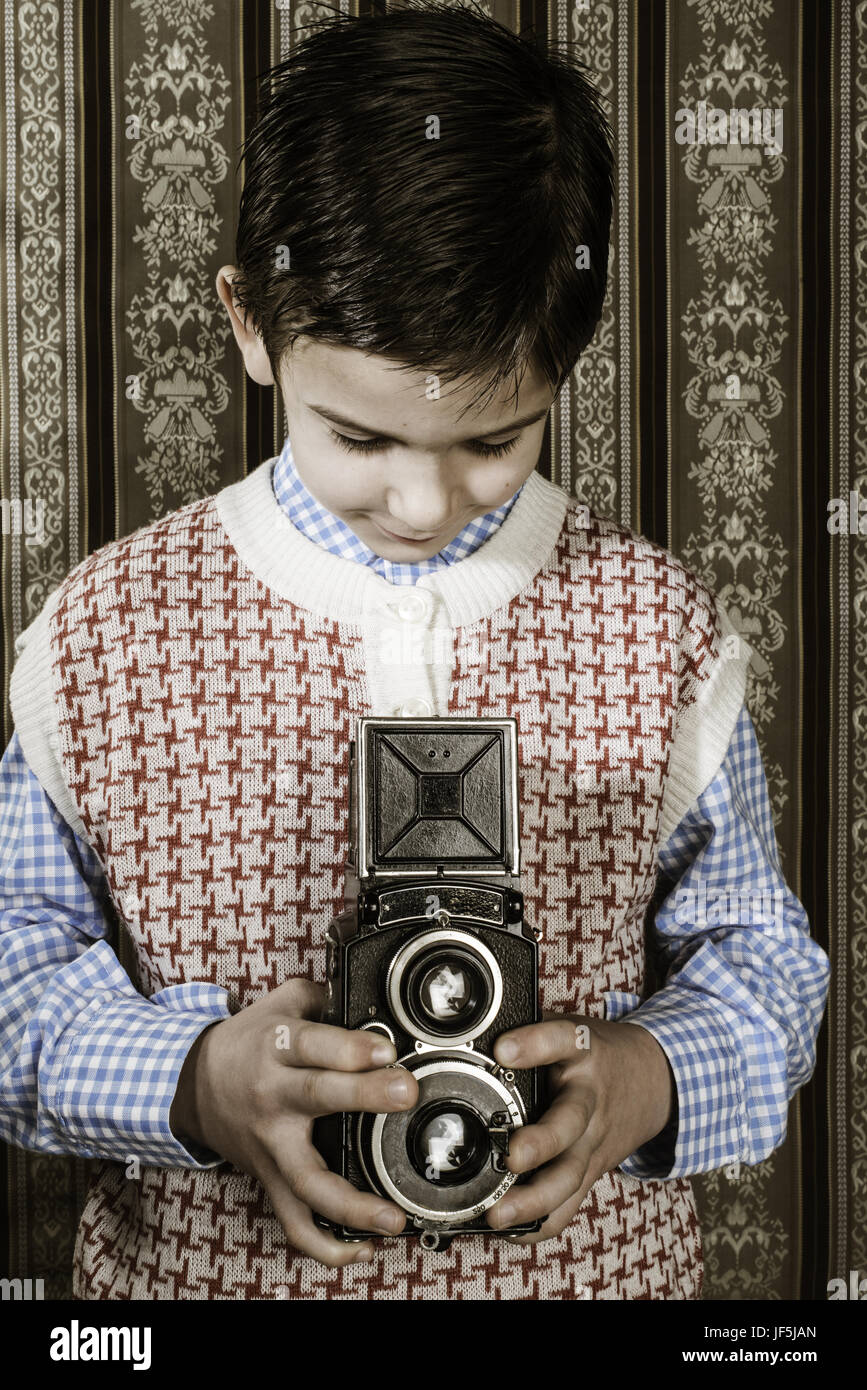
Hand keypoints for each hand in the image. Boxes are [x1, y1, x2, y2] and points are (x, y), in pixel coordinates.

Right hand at [169, 979, 418, 1268]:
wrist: (191, 1085)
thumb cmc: (246, 1043)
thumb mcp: (278, 1004)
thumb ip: (324, 996)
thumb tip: (371, 999)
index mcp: (277, 1047)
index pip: (315, 1044)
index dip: (351, 1046)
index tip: (386, 1049)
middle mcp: (273, 1096)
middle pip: (317, 1096)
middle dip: (363, 1095)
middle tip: (405, 1093)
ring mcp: (270, 1145)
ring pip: (306, 1179)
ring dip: (349, 1202)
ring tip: (391, 1216)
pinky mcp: (269, 1179)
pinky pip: (293, 1222)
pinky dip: (324, 1244)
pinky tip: (362, 1247)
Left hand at [485, 1011, 674, 1243]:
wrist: (655, 1080)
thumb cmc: (599, 1054)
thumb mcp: (570, 1027)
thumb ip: (529, 1030)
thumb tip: (475, 1031)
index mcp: (583, 1053)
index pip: (561, 1039)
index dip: (534, 1043)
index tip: (503, 1048)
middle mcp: (590, 1100)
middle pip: (569, 1124)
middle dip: (539, 1144)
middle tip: (510, 1155)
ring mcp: (592, 1141)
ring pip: (569, 1177)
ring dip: (534, 1199)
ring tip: (498, 1214)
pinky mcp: (590, 1170)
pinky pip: (569, 1204)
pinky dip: (541, 1223)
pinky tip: (511, 1232)